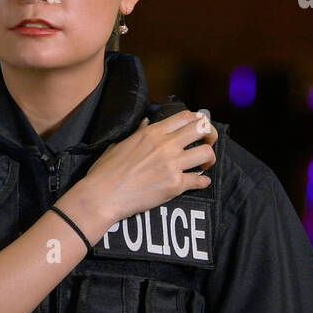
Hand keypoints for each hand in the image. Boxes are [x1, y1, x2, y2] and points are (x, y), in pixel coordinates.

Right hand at [58, 110, 216, 237]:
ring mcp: (172, 165)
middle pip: (202, 130)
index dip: (197, 120)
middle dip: (210, 135)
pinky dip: (203, 181)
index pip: (186, 117)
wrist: (102, 196)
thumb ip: (138, 132)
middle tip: (207, 143)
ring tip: (203, 165)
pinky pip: (200, 180)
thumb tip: (147, 122)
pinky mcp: (175, 186)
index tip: (198, 128)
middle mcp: (165, 145)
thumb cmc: (105, 171)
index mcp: (152, 133)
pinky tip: (199, 182)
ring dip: (209, 159)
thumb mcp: (120, 144)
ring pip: (207, 154)